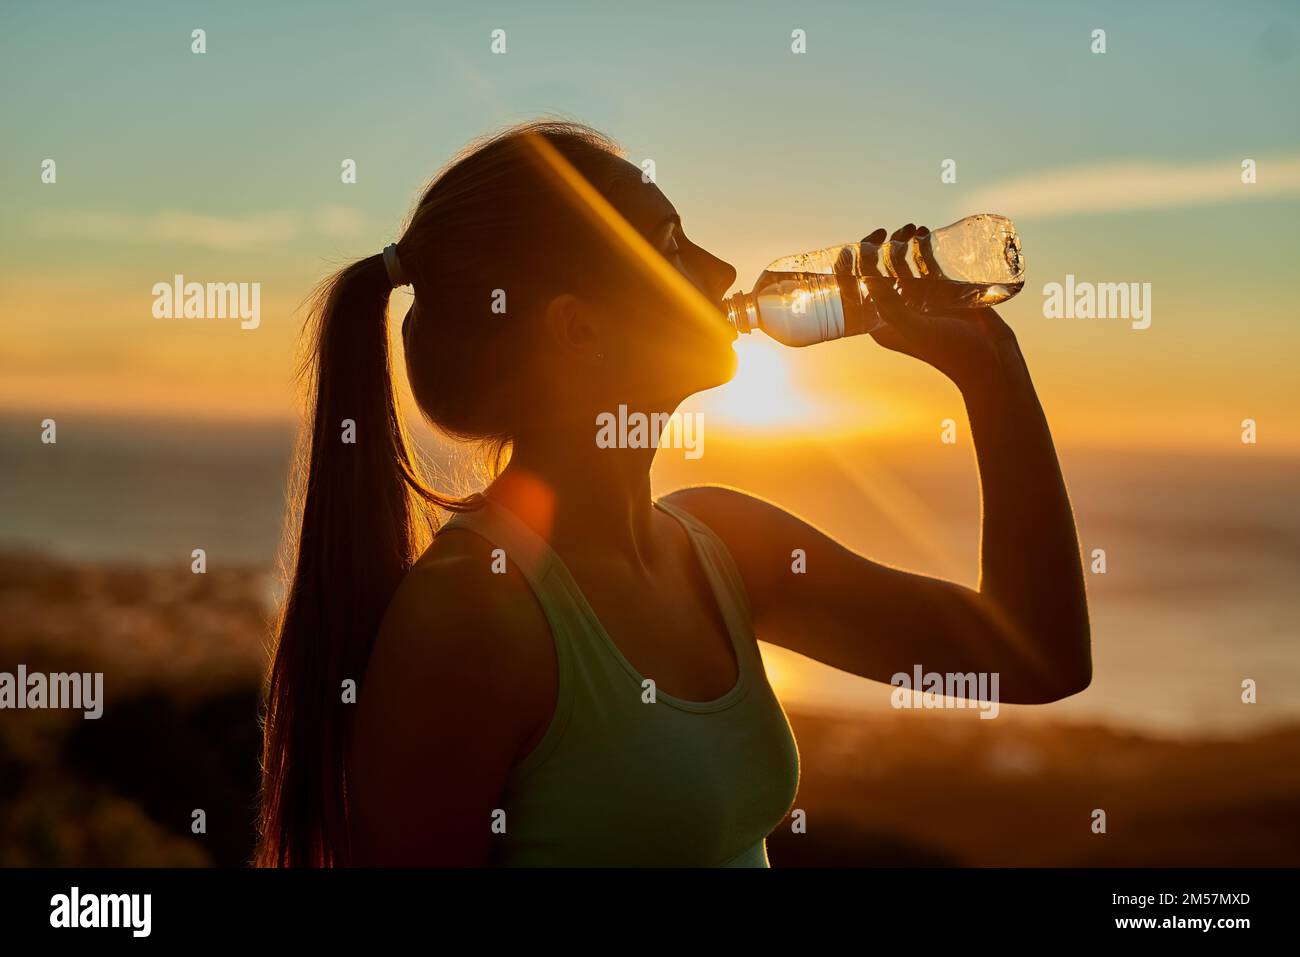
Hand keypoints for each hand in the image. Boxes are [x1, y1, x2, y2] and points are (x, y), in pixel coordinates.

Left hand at [856, 225, 1021, 393]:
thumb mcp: (916, 329)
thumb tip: (864, 278)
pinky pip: (925, 263)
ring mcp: (918, 298)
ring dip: (900, 243)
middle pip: (876, 272)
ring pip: (900, 264)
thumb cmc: (950, 350)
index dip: (851, 267)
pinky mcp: (940, 290)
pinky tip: (923, 232)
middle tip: (886, 232)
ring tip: (910, 229)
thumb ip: (891, 307)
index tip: (857, 246)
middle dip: (877, 249)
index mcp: (880, 323)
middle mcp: (896, 309)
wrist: (991, 359)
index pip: (857, 290)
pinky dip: (921, 247)